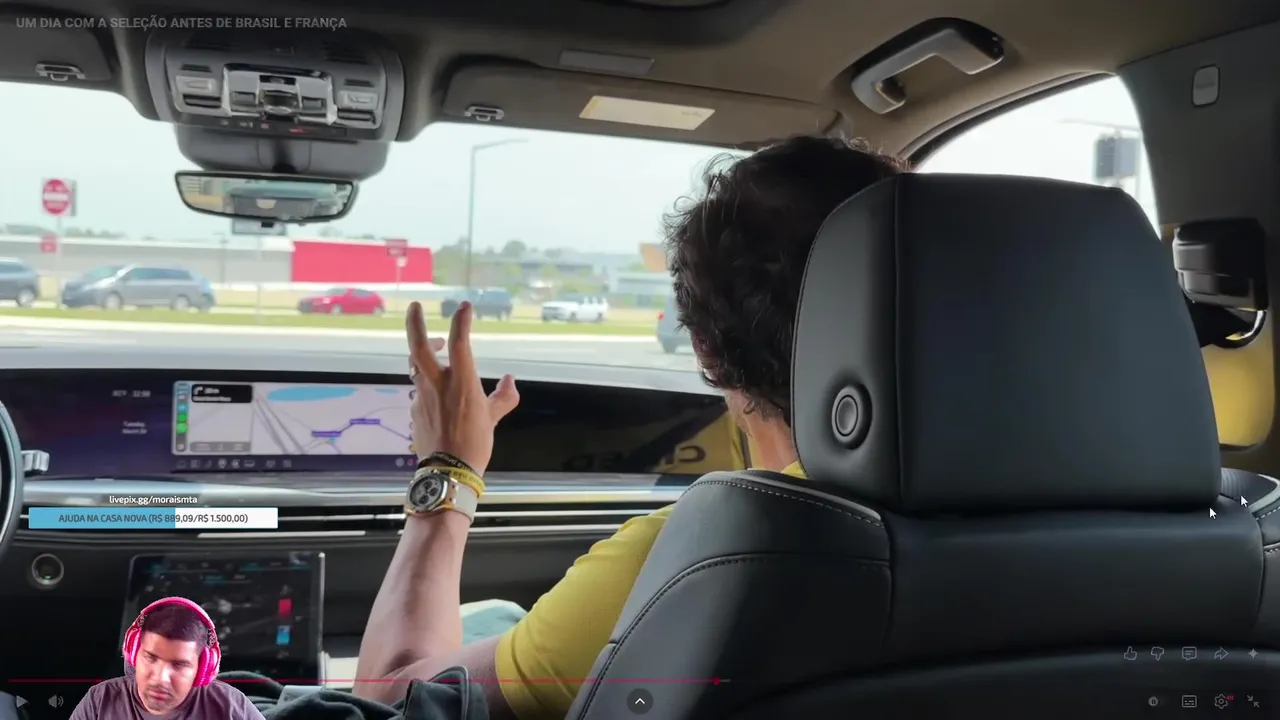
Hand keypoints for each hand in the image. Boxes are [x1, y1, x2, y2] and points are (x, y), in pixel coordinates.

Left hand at [406, 300, 518, 474]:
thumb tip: (508, 380)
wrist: (448, 472)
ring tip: (435, 350)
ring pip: (416, 366)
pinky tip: (437, 391)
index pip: (459, 342)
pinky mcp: (414, 410)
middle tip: (415, 306)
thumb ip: (503, 396)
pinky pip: (419, 389)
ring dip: (423, 353)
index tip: (464, 306)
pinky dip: (427, 383)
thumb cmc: (475, 443)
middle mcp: (437, 384)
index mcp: (461, 382)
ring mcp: (421, 396)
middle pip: (419, 346)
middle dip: (415, 323)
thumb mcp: (494, 418)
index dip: (461, 321)